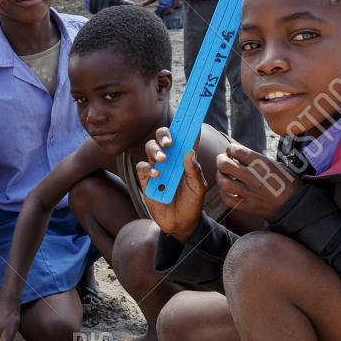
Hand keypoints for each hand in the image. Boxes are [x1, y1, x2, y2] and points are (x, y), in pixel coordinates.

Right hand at [135, 126, 205, 242]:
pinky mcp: (147, 179)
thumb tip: (189, 151)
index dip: (186, 126)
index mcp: (185, 158)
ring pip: (151, 148)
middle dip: (164, 135)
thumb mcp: (198, 188)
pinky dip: (148, 168)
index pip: (185, 137)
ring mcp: (158, 168)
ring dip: (156, 150)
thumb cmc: (192, 203)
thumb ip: (193, 170)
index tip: (189, 116)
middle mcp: (171, 159)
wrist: (181, 224)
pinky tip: (157, 175)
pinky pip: (142, 167)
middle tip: (169, 142)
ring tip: (163, 160)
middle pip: (163, 138)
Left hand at [216, 142, 299, 220]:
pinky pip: (227, 199)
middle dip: (220, 160)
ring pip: (223, 182)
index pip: (235, 150)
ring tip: (222, 174)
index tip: (231, 151)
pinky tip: (227, 190)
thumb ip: (259, 160)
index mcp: (262, 163)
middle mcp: (253, 177)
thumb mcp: (277, 165)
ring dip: (220, 176)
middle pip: (224, 164)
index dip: (230, 149)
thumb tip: (242, 156)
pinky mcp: (248, 206)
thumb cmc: (289, 183)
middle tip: (222, 160)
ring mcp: (250, 193)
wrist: (297, 206)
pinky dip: (224, 193)